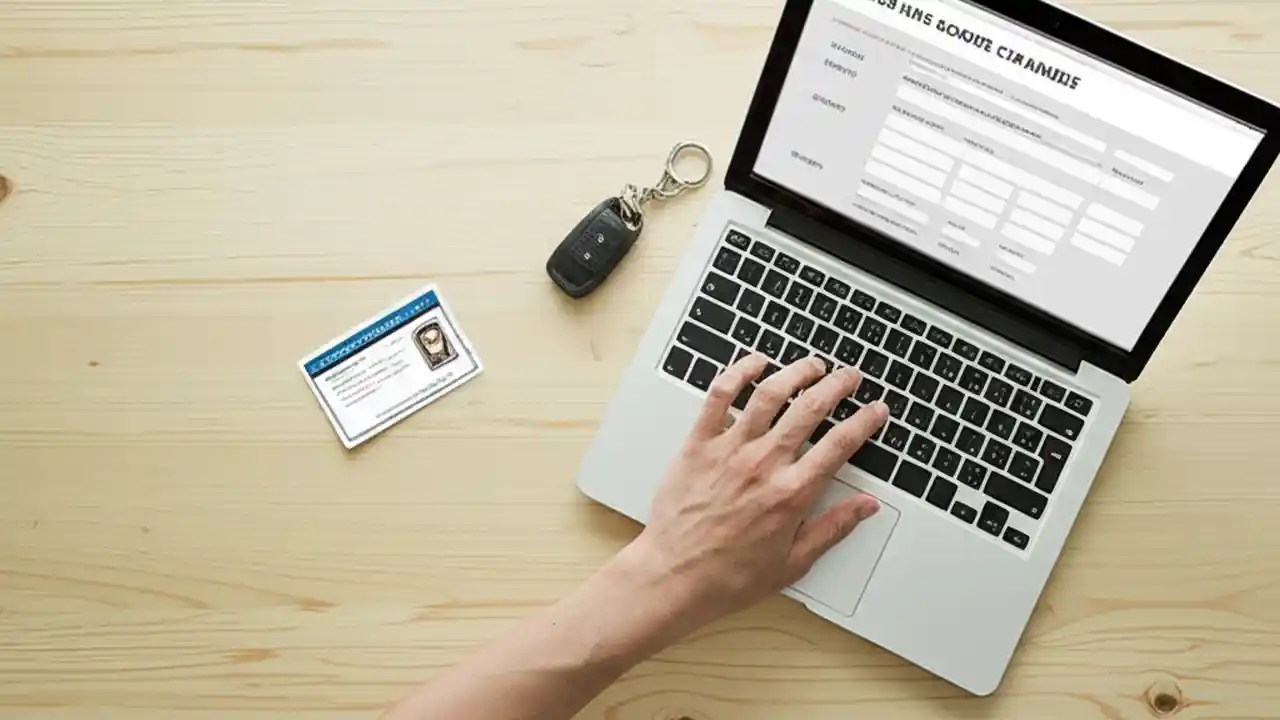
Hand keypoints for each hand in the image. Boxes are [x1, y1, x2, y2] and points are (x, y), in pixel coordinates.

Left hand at [626, 354, 889, 630]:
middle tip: (850, 376)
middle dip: (837, 386)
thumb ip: (833, 528)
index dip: (865, 421)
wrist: (674, 576)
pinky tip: (754, 362)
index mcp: (792, 493)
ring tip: (813, 365)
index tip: (876, 410)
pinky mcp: (699, 444)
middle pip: (810, 409)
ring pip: (769, 394)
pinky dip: (738, 372)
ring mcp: (730, 450)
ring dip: (796, 372)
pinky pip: (719, 397)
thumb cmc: (730, 576)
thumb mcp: (793, 562)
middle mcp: (764, 464)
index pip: (840, 444)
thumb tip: (866, 506)